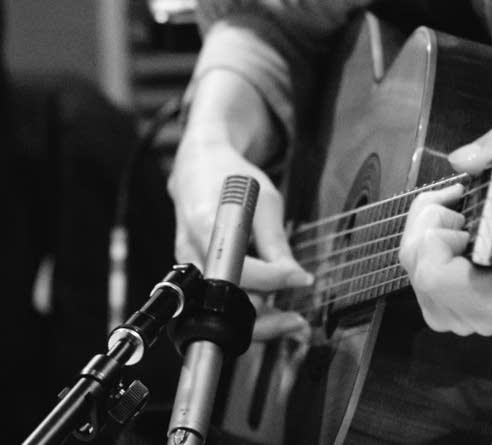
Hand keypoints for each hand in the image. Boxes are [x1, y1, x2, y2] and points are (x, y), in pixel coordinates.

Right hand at [168, 133, 309, 339]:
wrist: (196, 168)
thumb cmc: (229, 177)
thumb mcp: (263, 199)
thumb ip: (276, 243)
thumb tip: (297, 279)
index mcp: (204, 226)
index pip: (239, 270)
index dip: (273, 280)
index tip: (302, 279)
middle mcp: (190, 253)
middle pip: (226, 302)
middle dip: (265, 318)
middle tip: (300, 323)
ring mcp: (189, 267)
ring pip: (222, 310)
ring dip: (258, 323)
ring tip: (292, 324)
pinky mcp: (195, 275)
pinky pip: (221, 301)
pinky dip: (247, 312)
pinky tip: (272, 313)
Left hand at [401, 123, 491, 336]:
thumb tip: (460, 159)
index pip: (435, 274)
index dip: (439, 231)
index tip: (465, 204)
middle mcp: (477, 317)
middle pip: (416, 259)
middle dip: (432, 220)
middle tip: (464, 209)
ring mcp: (457, 322)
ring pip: (411, 264)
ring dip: (428, 230)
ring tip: (462, 221)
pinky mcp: (442, 317)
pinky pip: (414, 273)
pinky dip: (425, 245)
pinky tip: (453, 236)